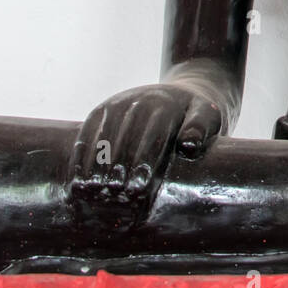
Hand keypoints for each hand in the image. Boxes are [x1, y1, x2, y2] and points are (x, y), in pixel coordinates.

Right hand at [67, 84, 223, 218]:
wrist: (184, 91)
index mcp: (165, 105)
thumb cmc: (198, 114)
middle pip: (124, 139)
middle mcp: (138, 101)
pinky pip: (88, 133)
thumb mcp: (209, 116)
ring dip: (96, 165)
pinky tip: (78, 177)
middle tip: (113, 196)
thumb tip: (188, 145)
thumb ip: (200, 128)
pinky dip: (81, 155)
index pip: (151, 138)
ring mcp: (118, 104)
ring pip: (103, 137)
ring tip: (92, 192)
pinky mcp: (103, 110)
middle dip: (117, 169)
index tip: (137, 189)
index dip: (143, 164)